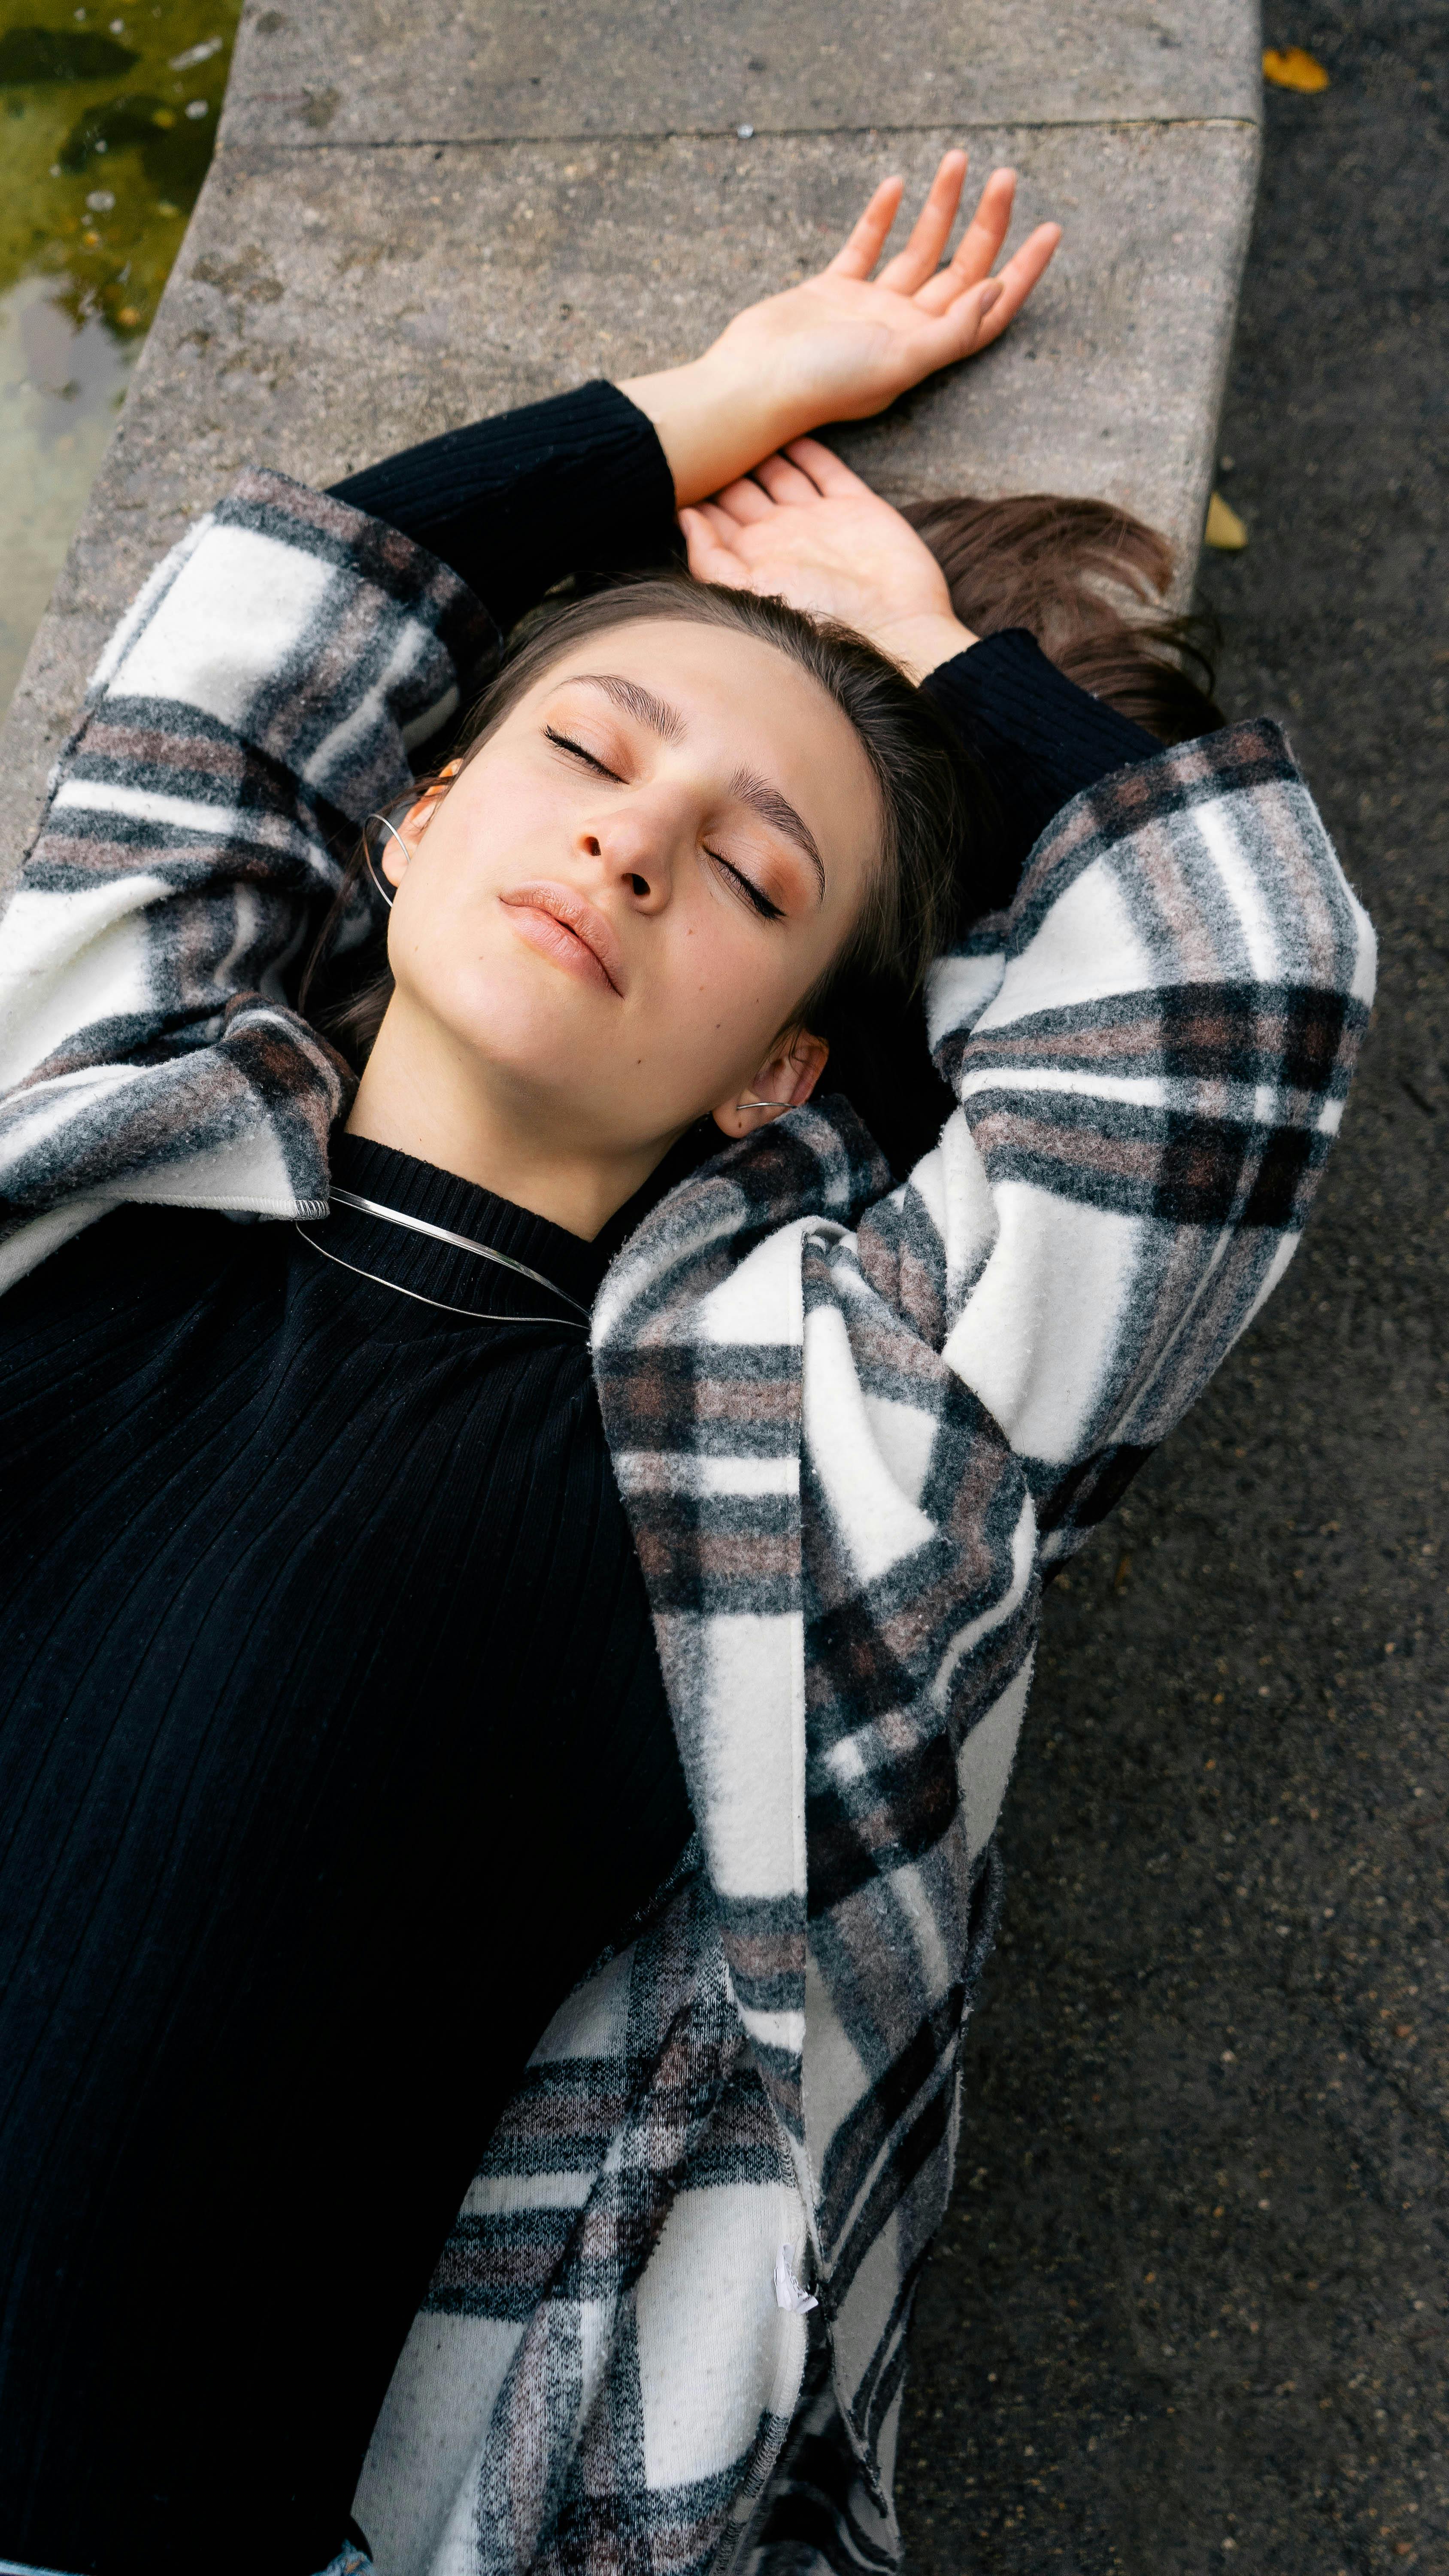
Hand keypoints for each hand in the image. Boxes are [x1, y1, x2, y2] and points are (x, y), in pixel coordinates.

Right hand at [622, 155, 1059, 505]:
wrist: (752, 384)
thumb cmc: (822, 384)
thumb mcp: (898, 361)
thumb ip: (951, 332)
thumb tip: (999, 292)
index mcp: (925, 351)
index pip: (988, 308)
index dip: (1023, 272)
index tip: (1050, 229)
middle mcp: (903, 330)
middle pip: (960, 270)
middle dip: (987, 224)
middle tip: (1007, 177)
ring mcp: (867, 310)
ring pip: (918, 250)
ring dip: (941, 206)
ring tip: (959, 159)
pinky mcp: (830, 292)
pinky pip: (865, 246)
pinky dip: (881, 216)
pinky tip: (897, 184)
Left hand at [680, 439, 975, 680]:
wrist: (895, 630)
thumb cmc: (818, 620)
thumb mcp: (750, 595)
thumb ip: (711, 559)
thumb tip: (684, 516)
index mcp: (751, 559)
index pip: (714, 517)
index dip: (696, 490)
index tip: (676, 458)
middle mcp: (781, 537)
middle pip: (743, 490)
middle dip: (725, 462)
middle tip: (707, 424)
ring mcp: (819, 521)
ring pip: (782, 474)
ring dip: (763, 447)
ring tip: (744, 413)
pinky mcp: (856, 507)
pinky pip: (826, 470)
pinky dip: (809, 448)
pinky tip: (792, 424)